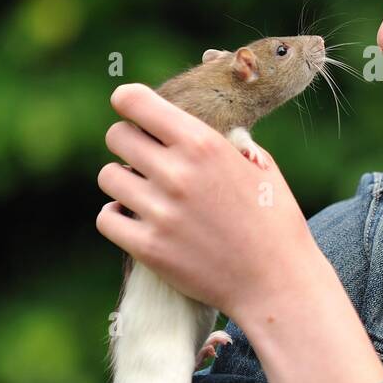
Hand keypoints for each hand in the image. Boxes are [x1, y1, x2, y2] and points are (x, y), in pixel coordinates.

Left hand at [96, 83, 322, 319]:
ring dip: (122, 180)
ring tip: (143, 190)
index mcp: (203, 144)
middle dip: (127, 142)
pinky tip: (136, 217)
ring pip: (108, 176)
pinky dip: (117, 215)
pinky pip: (106, 217)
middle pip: (116, 137)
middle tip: (144, 157)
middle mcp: (176, 173)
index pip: (135, 101)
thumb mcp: (259, 166)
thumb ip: (221, 142)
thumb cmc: (273, 220)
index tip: (129, 108)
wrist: (276, 281)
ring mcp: (159, 212)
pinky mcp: (148, 247)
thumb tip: (190, 128)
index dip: (128, 101)